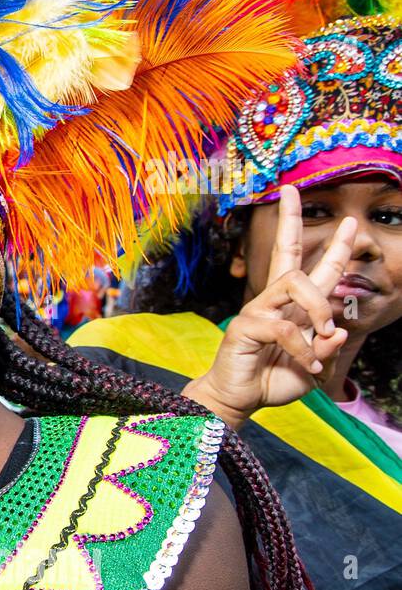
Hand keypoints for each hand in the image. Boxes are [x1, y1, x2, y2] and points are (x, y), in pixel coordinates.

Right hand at [185, 186, 354, 428]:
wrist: (238, 400)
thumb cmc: (271, 381)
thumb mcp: (313, 368)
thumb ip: (326, 349)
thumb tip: (337, 330)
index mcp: (293, 308)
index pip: (315, 270)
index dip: (335, 247)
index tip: (350, 221)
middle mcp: (275, 302)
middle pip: (285, 252)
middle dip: (291, 220)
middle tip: (292, 189)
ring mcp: (259, 310)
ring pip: (296, 284)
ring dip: (318, 308)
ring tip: (325, 334)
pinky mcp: (247, 326)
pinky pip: (285, 327)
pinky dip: (302, 348)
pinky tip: (306, 365)